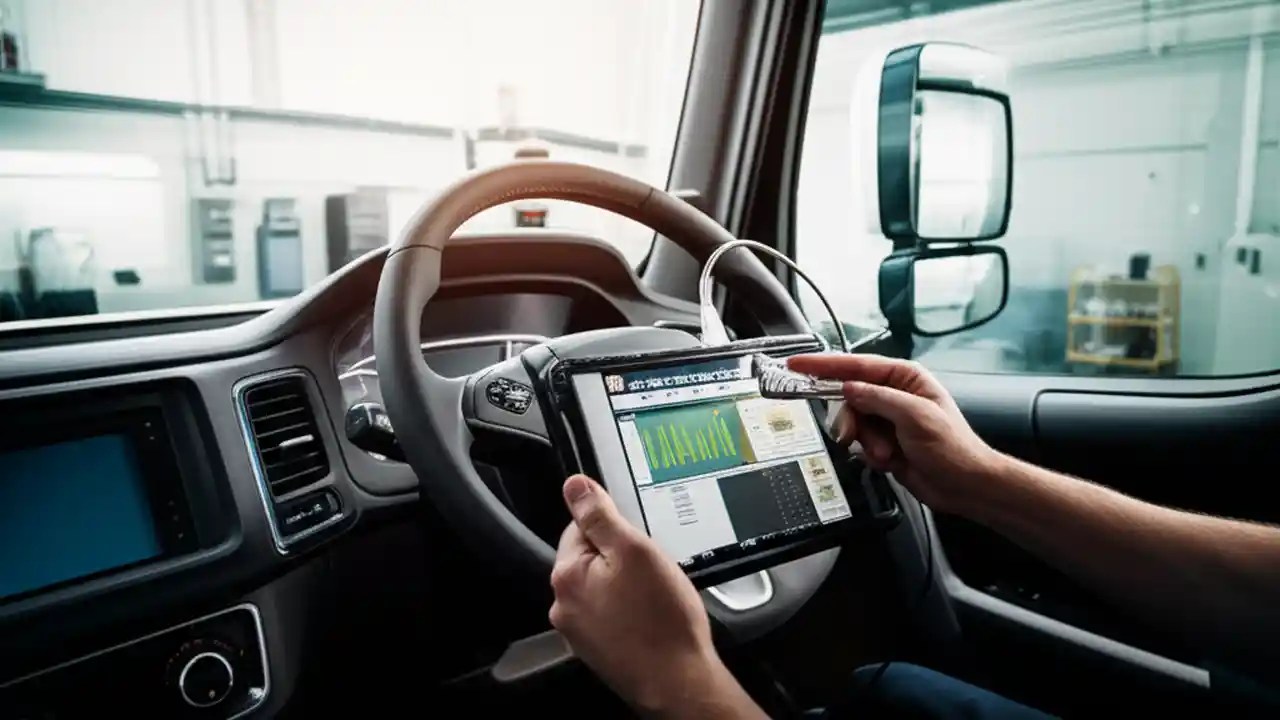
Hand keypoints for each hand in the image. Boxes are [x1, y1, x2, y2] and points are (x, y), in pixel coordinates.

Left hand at [549, 475, 762, 717]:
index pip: (580, 526)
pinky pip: (612, 614)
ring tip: (656, 597)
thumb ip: (600, 515)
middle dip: (621, 558)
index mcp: (566, 575)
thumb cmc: (662, 620)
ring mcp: (579, 632)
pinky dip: (630, 611)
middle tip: (653, 572)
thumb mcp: (635, 551)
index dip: (615, 529)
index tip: (640, 545)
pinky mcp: (598, 650)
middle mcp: (563, 605)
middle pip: (591, 558)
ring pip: (603, 587)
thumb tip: (574, 485)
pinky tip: (652, 618)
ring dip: (627, 585)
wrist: (678, 683)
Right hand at [787, 353, 1003, 515]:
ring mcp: (887, 419)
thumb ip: (877, 398)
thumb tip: (848, 388)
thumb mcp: (915, 416)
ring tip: (887, 453)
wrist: (964, 486)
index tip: (797, 365)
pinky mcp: (883, 442)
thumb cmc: (952, 448)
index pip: (856, 365)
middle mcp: (893, 394)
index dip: (823, 365)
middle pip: (848, 397)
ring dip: (866, 442)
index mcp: (905, 377)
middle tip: (853, 436)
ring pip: (852, 422)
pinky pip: (859, 442)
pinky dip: (870, 454)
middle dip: (852, 420)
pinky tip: (890, 460)